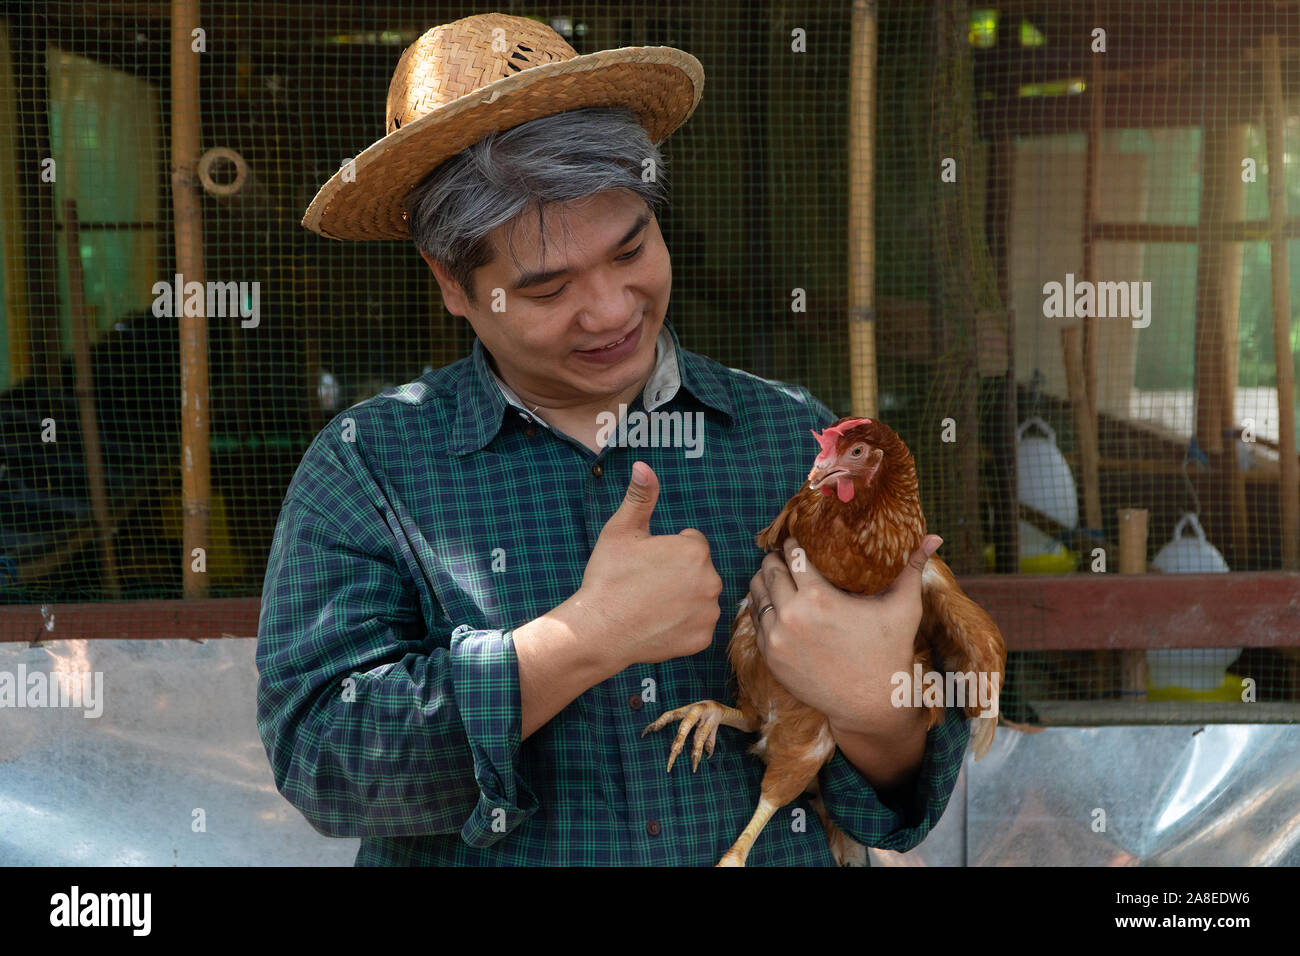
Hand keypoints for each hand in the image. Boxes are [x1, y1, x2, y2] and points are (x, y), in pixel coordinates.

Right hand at [570, 461, 722, 673]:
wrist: (599, 630)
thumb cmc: (609, 577)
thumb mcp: (621, 531)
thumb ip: (640, 497)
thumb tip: (643, 466)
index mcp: (695, 551)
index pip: (692, 543)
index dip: (667, 551)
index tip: (646, 563)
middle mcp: (711, 581)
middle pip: (699, 570)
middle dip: (679, 574)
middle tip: (647, 584)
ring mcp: (709, 612)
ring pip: (700, 597)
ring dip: (684, 599)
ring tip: (651, 605)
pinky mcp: (703, 638)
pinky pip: (698, 625)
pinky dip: (683, 625)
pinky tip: (658, 624)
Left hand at [747, 534, 942, 734]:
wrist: (870, 704)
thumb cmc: (889, 651)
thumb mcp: (904, 607)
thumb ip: (913, 567)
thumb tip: (935, 537)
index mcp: (819, 597)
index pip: (792, 553)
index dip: (794, 543)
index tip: (800, 541)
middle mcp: (792, 615)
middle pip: (769, 569)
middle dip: (776, 559)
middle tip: (786, 556)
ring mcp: (777, 638)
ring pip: (757, 593)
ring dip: (766, 582)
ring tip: (779, 577)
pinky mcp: (770, 657)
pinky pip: (757, 621)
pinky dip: (764, 609)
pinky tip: (777, 604)